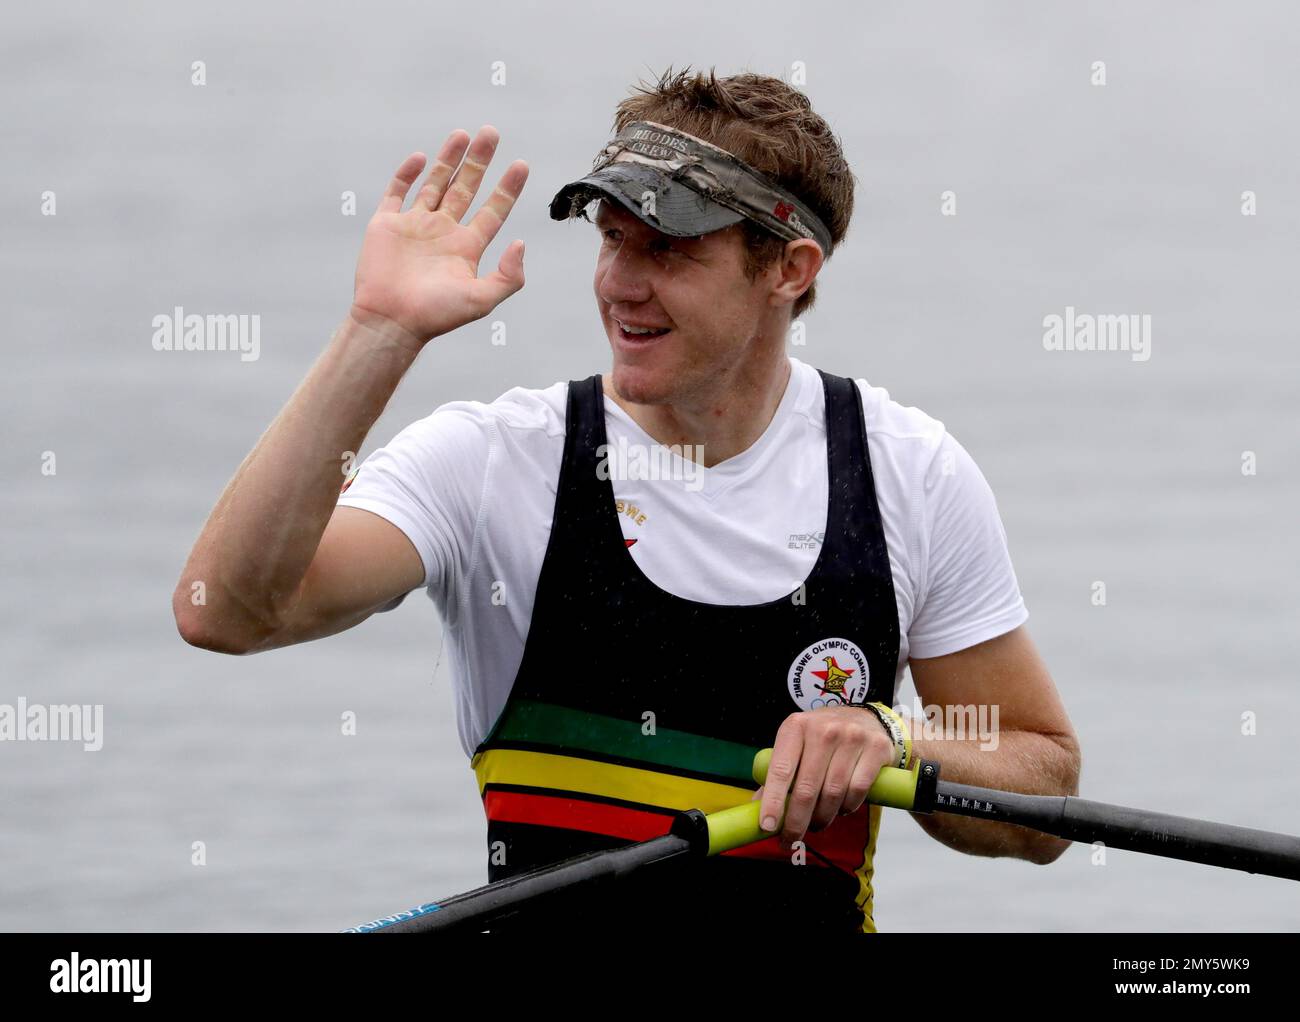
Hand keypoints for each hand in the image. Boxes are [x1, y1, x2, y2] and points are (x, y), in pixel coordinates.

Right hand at [350, 125, 528, 349]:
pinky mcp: (387, 224)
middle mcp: (443, 232)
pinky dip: (407, 173)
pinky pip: (397, 192)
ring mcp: (415, 225)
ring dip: (449, 159)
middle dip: (480, 161)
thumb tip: (521, 243)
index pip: (493, 210)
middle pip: (466, 188)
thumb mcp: (482, 299)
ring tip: (463, 134)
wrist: (391, 321)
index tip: (522, 164)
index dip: (508, 188)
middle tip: (492, 132)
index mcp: (467, 247)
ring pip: (435, 183)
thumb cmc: (436, 315)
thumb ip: (508, 276)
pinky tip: (421, 157)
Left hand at [756, 706, 894, 849]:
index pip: (780, 770)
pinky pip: (857, 790)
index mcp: (795, 727)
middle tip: (791, 839)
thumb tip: (758, 809)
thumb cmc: (823, 737)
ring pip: (833, 793)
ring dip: (822, 818)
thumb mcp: (796, 745)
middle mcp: (822, 730)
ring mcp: (851, 737)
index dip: (773, 801)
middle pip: (806, 788)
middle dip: (797, 822)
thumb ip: (778, 774)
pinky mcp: (875, 749)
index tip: (767, 826)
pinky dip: (847, 807)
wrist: (866, 719)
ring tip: (817, 823)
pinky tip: (841, 808)